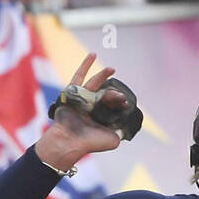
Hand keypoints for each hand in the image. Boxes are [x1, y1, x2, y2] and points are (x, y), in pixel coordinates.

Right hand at [34, 53, 128, 170]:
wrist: (70, 142)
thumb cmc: (89, 143)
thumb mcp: (112, 140)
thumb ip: (121, 132)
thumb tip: (128, 126)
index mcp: (99, 117)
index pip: (112, 104)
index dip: (120, 102)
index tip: (125, 102)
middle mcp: (91, 107)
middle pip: (105, 93)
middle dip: (114, 95)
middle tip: (120, 97)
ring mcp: (81, 99)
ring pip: (94, 83)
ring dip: (103, 75)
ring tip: (112, 69)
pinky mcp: (72, 93)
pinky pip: (79, 77)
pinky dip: (85, 65)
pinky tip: (93, 55)